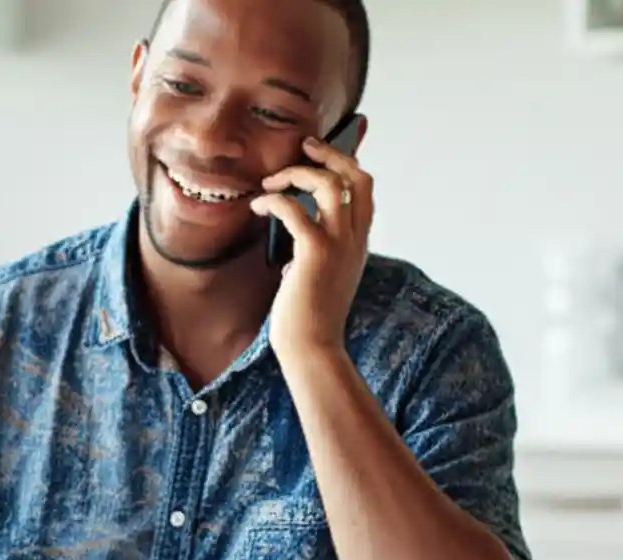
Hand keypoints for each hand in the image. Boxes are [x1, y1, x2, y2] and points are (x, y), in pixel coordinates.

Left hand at [251, 133, 373, 362]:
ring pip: (329, 184)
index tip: (320, 155)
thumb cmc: (310, 317)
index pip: (365, 189)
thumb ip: (317, 249)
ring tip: (272, 181)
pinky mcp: (314, 253)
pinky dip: (272, 201)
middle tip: (303, 148)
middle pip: (356, 176)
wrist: (313, 348)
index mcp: (359, 243)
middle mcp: (355, 239)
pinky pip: (293, 209)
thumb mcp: (322, 275)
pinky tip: (257, 208)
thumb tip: (296, 229)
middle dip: (330, 154)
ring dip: (297, 174)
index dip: (346, 163)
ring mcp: (339, 244)